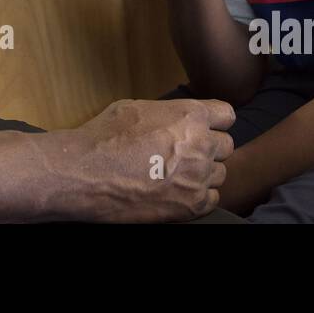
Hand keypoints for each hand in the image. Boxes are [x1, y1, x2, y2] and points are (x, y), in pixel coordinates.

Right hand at [53, 97, 234, 221]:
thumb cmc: (105, 137)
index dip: (214, 121)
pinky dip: (198, 196)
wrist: (86, 172)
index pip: (226, 115)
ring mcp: (199, 176)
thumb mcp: (137, 108)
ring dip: (204, 173)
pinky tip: (177, 191)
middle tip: (185, 153)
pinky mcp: (192, 205)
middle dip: (209, 147)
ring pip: (220, 173)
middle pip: (226, 145)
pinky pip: (213, 198)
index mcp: (190, 115)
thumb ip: (167, 113)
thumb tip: (173, 120)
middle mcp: (201, 144)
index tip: (203, 128)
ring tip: (177, 174)